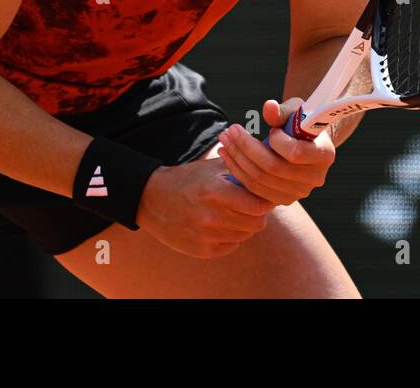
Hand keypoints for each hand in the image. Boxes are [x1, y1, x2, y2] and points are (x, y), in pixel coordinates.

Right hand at [137, 156, 275, 258]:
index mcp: (215, 192)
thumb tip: (268, 170)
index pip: (258, 206)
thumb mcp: (211, 168)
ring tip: (231, 214)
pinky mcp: (201, 250)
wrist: (151, 200)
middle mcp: (211, 216)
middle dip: (256, 214)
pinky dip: (230, 237)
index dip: (264, 201)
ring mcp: (205, 236)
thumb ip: (240, 169)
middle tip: (249, 206)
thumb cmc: (187, 180)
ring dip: (243, 225)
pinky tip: (219, 225)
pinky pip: (231, 246)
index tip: (261, 197)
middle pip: (256, 224)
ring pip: (245, 235)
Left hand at [215, 97, 336, 205]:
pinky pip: (255, 190)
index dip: (277, 141)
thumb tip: (268, 108)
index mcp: (324, 154)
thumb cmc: (301, 122)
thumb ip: (282, 110)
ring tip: (224, 141)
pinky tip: (227, 155)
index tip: (270, 129)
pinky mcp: (283, 199)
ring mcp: (299, 192)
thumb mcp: (296, 110)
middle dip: (246, 148)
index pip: (296, 153)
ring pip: (260, 180)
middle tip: (230, 131)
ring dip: (237, 160)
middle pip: (273, 168)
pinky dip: (238, 172)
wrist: (306, 142)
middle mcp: (315, 178)